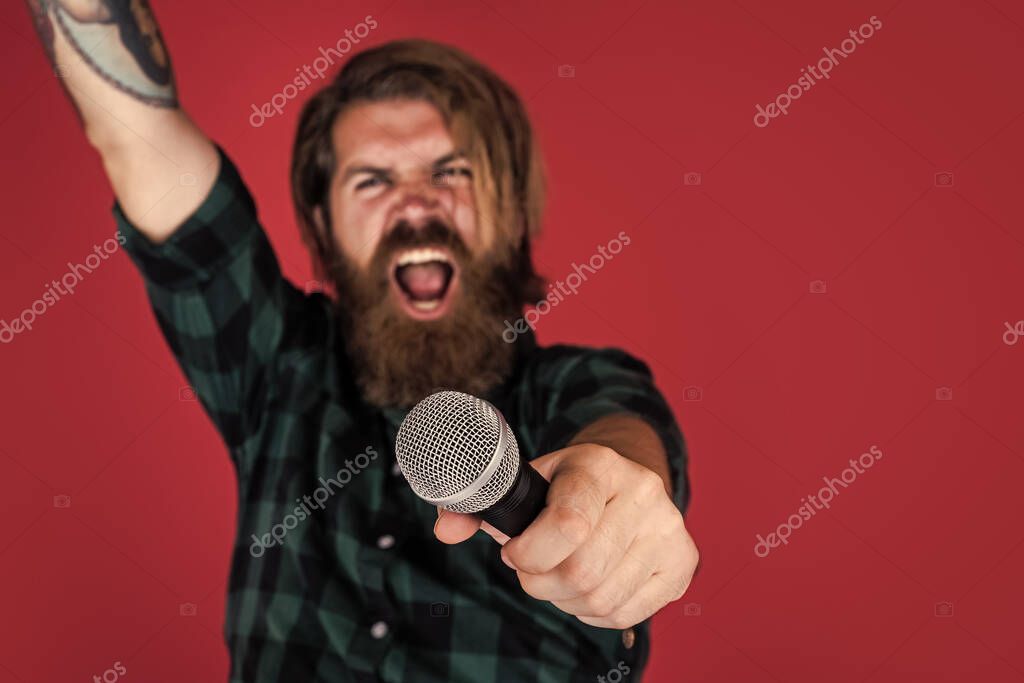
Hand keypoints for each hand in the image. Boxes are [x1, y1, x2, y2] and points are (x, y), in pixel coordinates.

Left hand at [434, 443, 698, 627]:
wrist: (629, 478)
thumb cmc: (567, 485)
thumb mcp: (528, 480)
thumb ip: (481, 504)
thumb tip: (445, 529)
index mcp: (599, 466)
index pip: (569, 524)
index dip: (530, 552)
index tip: (514, 552)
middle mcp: (643, 494)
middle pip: (582, 572)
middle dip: (541, 581)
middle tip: (531, 569)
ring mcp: (668, 530)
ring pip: (601, 598)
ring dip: (565, 599)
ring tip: (558, 575)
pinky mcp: (681, 563)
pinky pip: (625, 614)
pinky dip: (593, 611)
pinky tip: (587, 585)